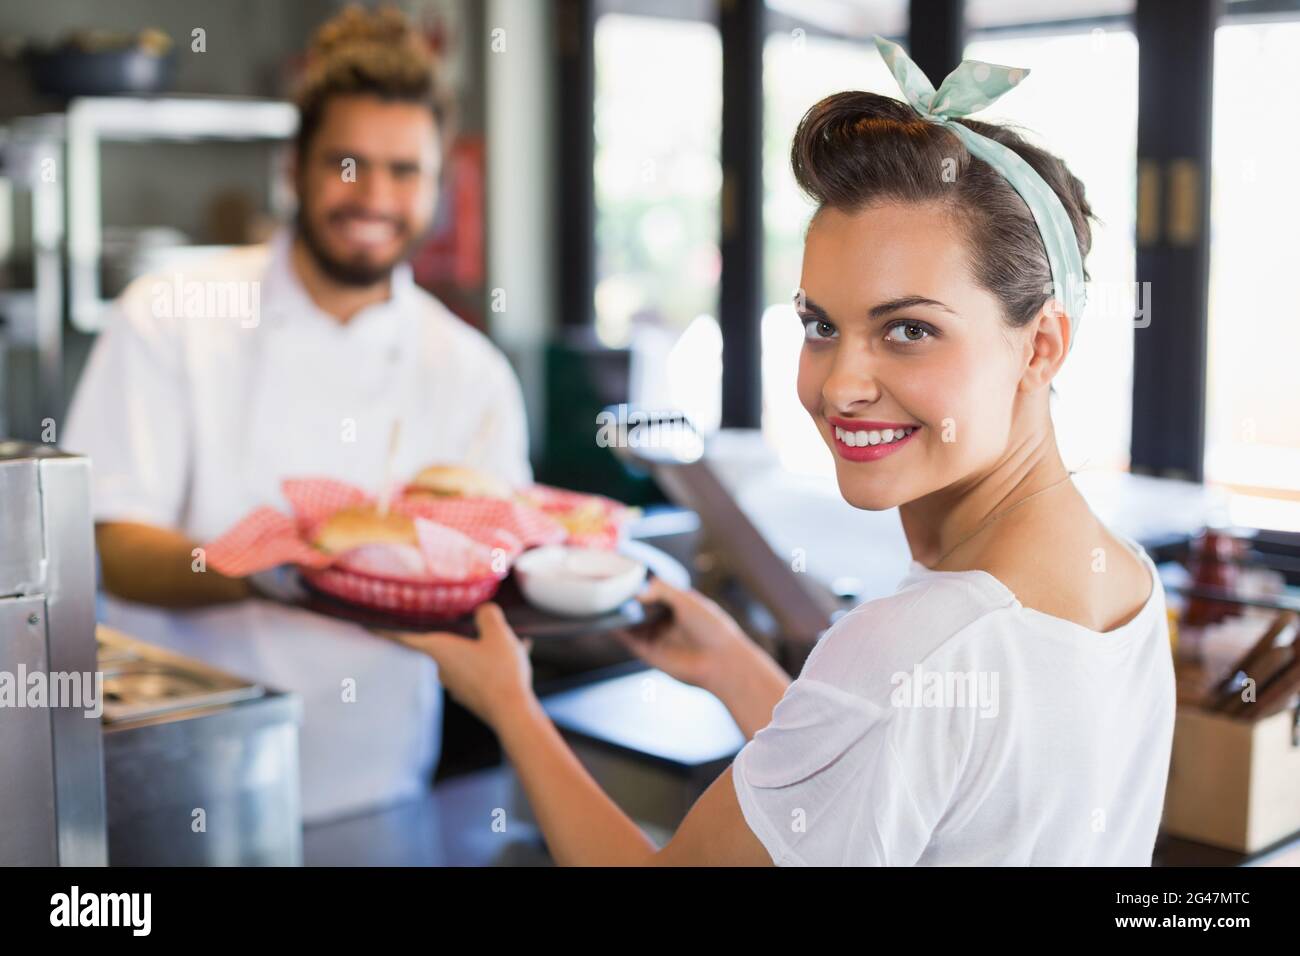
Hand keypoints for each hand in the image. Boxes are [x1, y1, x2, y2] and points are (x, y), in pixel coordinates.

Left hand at [390, 603, 535, 728]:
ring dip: (481, 647)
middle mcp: (442, 668)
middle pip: (442, 642)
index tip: (365, 624)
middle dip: (459, 631)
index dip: (384, 628)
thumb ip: (487, 615)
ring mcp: (456, 684)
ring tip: (509, 638)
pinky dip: (492, 661)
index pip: (403, 635)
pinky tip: (515, 655)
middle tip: (473, 619)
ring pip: (465, 656)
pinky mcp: (471, 695)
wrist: (513, 714)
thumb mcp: (498, 633)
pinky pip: (478, 670)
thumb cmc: (500, 671)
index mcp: (439, 649)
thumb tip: (483, 611)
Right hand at [612, 576, 753, 692]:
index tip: (621, 575)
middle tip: (606, 587)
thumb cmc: (711, 627)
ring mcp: (656, 636)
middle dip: (624, 600)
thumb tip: (637, 590)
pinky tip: (606, 620)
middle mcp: (665, 621)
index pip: (652, 592)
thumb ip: (661, 589)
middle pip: (638, 608)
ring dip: (617, 615)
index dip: (638, 585)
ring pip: (630, 624)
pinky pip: (629, 640)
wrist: (720, 661)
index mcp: (677, 605)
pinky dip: (616, 631)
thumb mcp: (687, 599)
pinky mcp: (649, 653)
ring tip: (600, 602)